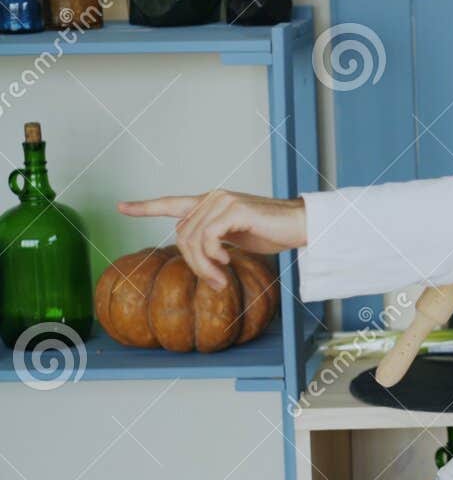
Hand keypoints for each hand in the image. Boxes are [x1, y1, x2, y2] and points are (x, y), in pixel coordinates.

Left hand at [118, 190, 306, 290]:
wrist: (302, 225)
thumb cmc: (274, 233)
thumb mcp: (237, 238)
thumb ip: (215, 240)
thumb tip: (199, 259)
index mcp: (211, 203)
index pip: (173, 203)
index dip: (146, 207)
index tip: (121, 207)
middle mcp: (213, 198)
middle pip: (181, 233)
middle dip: (192, 263)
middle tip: (213, 281)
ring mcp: (223, 201)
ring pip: (192, 238)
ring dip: (203, 265)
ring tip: (220, 279)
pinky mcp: (233, 210)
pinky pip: (208, 237)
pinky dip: (213, 255)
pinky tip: (227, 262)